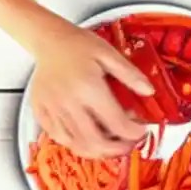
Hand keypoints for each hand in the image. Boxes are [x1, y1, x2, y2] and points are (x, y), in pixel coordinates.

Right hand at [29, 18, 151, 158]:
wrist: (47, 38)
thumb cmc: (78, 44)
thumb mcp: (109, 53)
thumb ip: (130, 74)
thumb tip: (149, 92)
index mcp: (88, 87)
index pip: (116, 123)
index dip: (133, 133)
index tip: (142, 131)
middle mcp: (68, 102)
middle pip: (95, 141)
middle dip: (117, 149)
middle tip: (129, 144)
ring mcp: (52, 109)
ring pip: (76, 144)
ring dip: (98, 151)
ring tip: (112, 145)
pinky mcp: (40, 112)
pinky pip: (59, 138)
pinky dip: (76, 144)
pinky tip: (89, 139)